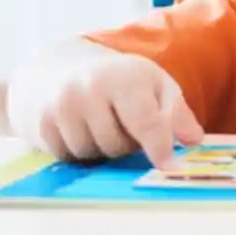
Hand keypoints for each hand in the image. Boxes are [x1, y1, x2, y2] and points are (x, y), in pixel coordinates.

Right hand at [31, 52, 203, 168]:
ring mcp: (61, 106)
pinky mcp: (40, 123)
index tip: (170, 166)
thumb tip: (195, 140)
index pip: (146, 121)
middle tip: (127, 125)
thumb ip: (178, 113)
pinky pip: (68, 156)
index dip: (159, 147)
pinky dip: (80, 151)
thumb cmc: (120, 80)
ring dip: (103, 150)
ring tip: (105, 125)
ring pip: (92, 154)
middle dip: (128, 144)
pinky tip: (83, 129)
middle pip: (118, 145)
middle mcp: (89, 89)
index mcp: (126, 78)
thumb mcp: (156, 86)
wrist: (61, 68)